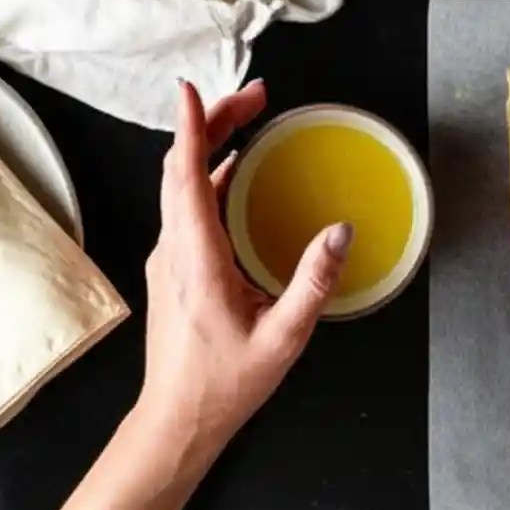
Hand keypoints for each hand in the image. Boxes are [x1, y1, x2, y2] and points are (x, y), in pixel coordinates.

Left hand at [138, 79, 350, 440]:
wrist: (177, 420)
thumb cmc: (225, 385)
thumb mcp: (284, 337)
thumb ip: (313, 282)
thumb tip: (340, 232)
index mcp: (196, 259)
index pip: (185, 177)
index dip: (191, 128)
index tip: (193, 89)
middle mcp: (174, 250)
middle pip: (180, 169)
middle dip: (212, 123)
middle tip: (256, 96)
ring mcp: (168, 259)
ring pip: (179, 186)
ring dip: (209, 147)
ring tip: (250, 122)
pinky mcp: (173, 269)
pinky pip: (185, 207)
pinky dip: (208, 176)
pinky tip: (236, 175)